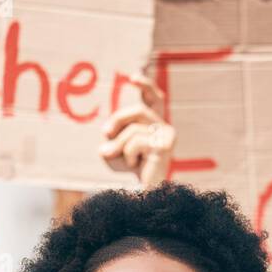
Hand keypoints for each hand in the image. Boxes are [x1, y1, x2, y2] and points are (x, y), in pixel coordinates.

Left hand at [99, 73, 174, 188]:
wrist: (142, 194)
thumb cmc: (129, 170)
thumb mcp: (116, 147)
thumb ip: (113, 135)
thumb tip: (107, 134)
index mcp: (154, 124)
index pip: (154, 98)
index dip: (145, 85)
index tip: (132, 77)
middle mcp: (164, 127)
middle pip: (139, 110)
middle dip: (118, 120)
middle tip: (104, 133)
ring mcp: (167, 136)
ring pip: (133, 129)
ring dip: (118, 144)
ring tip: (117, 158)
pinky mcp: (164, 146)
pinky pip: (136, 142)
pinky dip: (127, 154)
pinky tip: (133, 165)